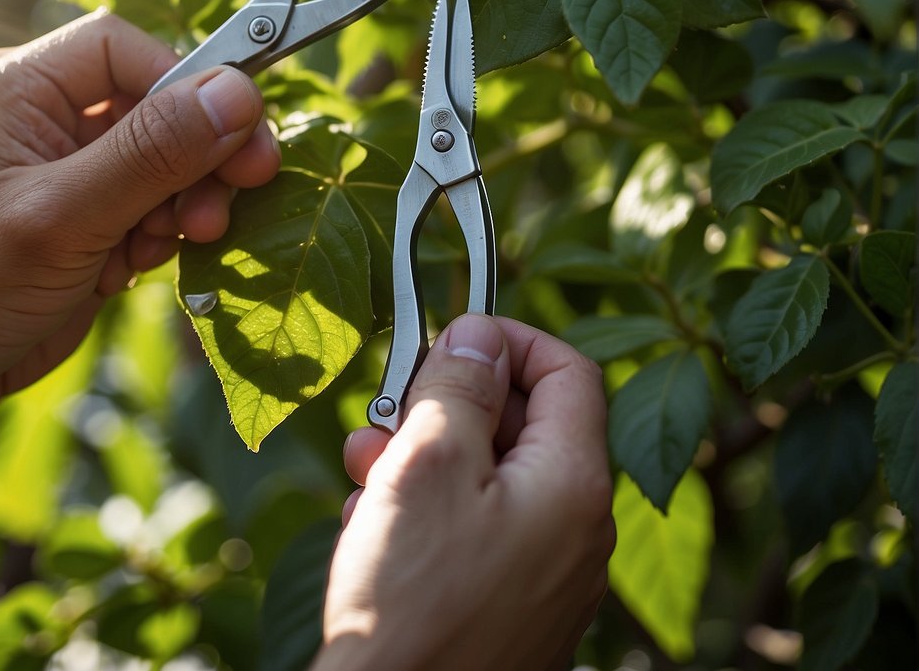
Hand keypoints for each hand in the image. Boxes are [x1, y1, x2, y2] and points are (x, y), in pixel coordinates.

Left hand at [0, 10, 278, 461]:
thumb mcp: (59, 218)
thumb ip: (150, 154)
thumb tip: (238, 94)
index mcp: (18, 88)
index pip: (127, 50)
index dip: (189, 85)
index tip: (241, 133)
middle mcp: (45, 117)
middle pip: (158, 106)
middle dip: (198, 157)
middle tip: (229, 202)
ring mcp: (68, 172)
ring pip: (166, 162)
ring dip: (182, 205)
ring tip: (161, 248)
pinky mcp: (86, 222)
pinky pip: (153, 208)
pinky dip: (159, 238)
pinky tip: (128, 271)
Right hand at [315, 315, 614, 670]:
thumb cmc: (414, 598)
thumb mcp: (427, 465)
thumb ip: (458, 389)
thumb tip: (478, 335)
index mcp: (572, 484)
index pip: (568, 371)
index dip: (509, 338)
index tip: (451, 333)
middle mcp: (576, 529)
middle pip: (522, 425)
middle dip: (448, 405)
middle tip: (386, 409)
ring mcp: (546, 574)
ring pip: (490, 479)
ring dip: (425, 457)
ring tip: (364, 470)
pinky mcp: (512, 606)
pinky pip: (479, 531)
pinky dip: (430, 511)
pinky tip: (374, 526)